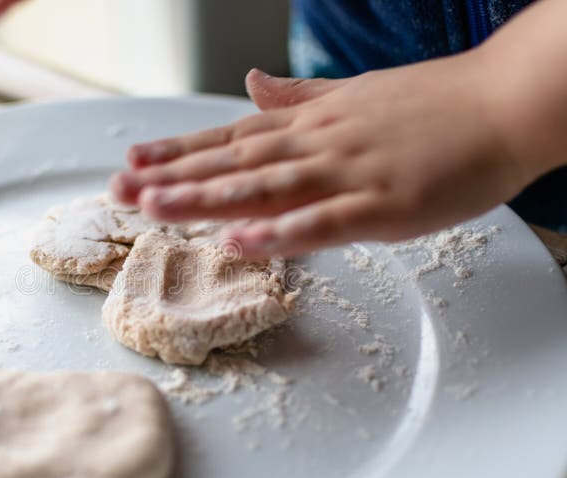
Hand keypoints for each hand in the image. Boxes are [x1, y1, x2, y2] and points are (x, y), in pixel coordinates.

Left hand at [110, 55, 534, 257]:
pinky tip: (239, 242)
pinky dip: (279, 233)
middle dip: (173, 176)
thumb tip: (251, 86)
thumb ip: (299, 97)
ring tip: (155, 208)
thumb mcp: (355, 96)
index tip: (135, 160)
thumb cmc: (436, 104)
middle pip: (234, 161)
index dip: (180, 151)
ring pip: (264, 187)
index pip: (232, 137)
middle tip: (120, 189)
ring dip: (207, 198)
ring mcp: (349, 171)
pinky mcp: (383, 203)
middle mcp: (319, 143)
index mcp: (313, 122)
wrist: (507, 102)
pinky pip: (322, 221)